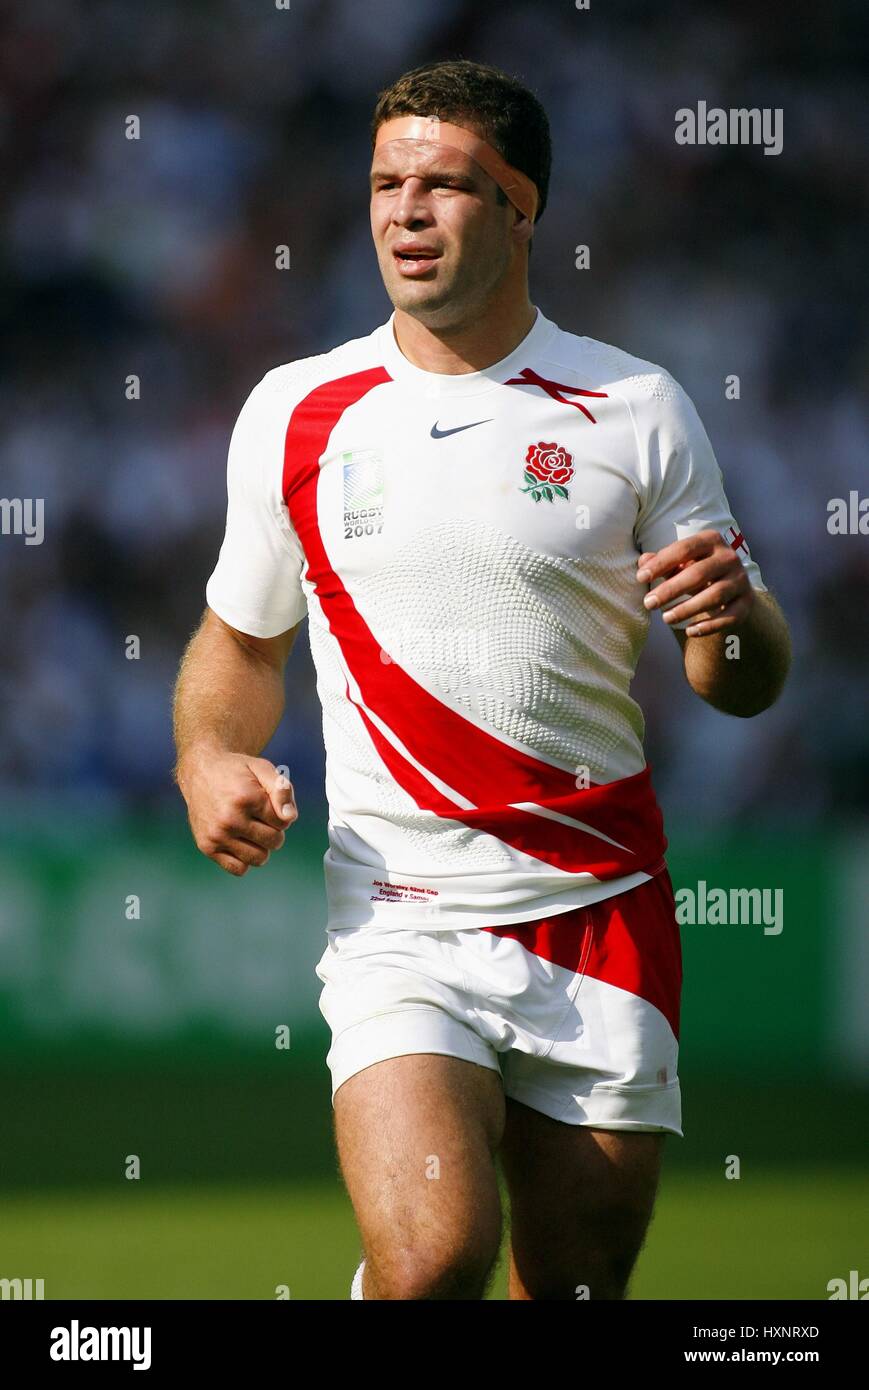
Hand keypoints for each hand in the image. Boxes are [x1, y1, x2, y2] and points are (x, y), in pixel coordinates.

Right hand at [177, 748, 297, 876]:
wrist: (200, 772)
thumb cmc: (236, 771)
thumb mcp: (262, 768)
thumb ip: (282, 790)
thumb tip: (290, 818)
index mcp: (246, 798)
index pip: (283, 823)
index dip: (280, 813)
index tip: (266, 802)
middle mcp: (230, 819)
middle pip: (274, 842)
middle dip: (273, 830)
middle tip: (258, 816)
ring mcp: (217, 835)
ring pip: (259, 858)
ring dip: (261, 846)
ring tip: (251, 829)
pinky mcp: (207, 847)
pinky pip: (238, 869)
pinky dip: (244, 860)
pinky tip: (240, 842)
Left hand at [636, 530, 754, 636]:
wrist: (730, 588)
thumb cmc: (696, 572)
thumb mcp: (679, 564)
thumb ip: (661, 562)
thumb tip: (643, 562)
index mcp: (711, 540)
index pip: (684, 548)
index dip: (661, 563)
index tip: (640, 578)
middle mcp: (729, 557)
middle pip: (698, 574)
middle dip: (670, 590)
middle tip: (648, 603)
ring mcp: (741, 580)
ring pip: (714, 596)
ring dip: (687, 609)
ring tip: (665, 618)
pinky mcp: (746, 603)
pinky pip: (729, 617)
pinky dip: (709, 626)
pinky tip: (689, 631)